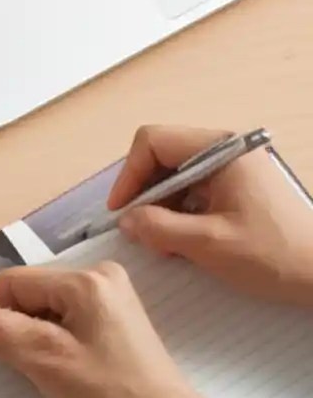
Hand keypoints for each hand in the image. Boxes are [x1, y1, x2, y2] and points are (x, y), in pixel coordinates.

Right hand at [0, 264, 244, 397]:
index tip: (38, 354)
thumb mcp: (44, 361)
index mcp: (85, 278)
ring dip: (45, 336)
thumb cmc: (110, 395)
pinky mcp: (115, 312)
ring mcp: (111, 292)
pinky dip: (63, 339)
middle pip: (28, 292)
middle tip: (57, 363)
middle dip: (28, 329)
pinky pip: (66, 315)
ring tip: (73, 366)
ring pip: (44, 306)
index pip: (10, 285)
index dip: (9, 323)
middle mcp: (100, 273)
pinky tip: (84, 363)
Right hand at [109, 125, 312, 307]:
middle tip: (141, 230)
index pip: (154, 142)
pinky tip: (184, 241)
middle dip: (145, 194)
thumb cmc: (274, 255)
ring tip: (164, 242)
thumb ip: (158, 228)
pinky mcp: (239, 186)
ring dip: (161, 207)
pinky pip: (194, 189)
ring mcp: (234, 168)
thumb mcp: (209, 244)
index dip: (130, 174)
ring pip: (176, 175)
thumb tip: (126, 220)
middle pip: (163, 157)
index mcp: (222, 152)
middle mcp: (227, 151)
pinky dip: (180, 212)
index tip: (122, 210)